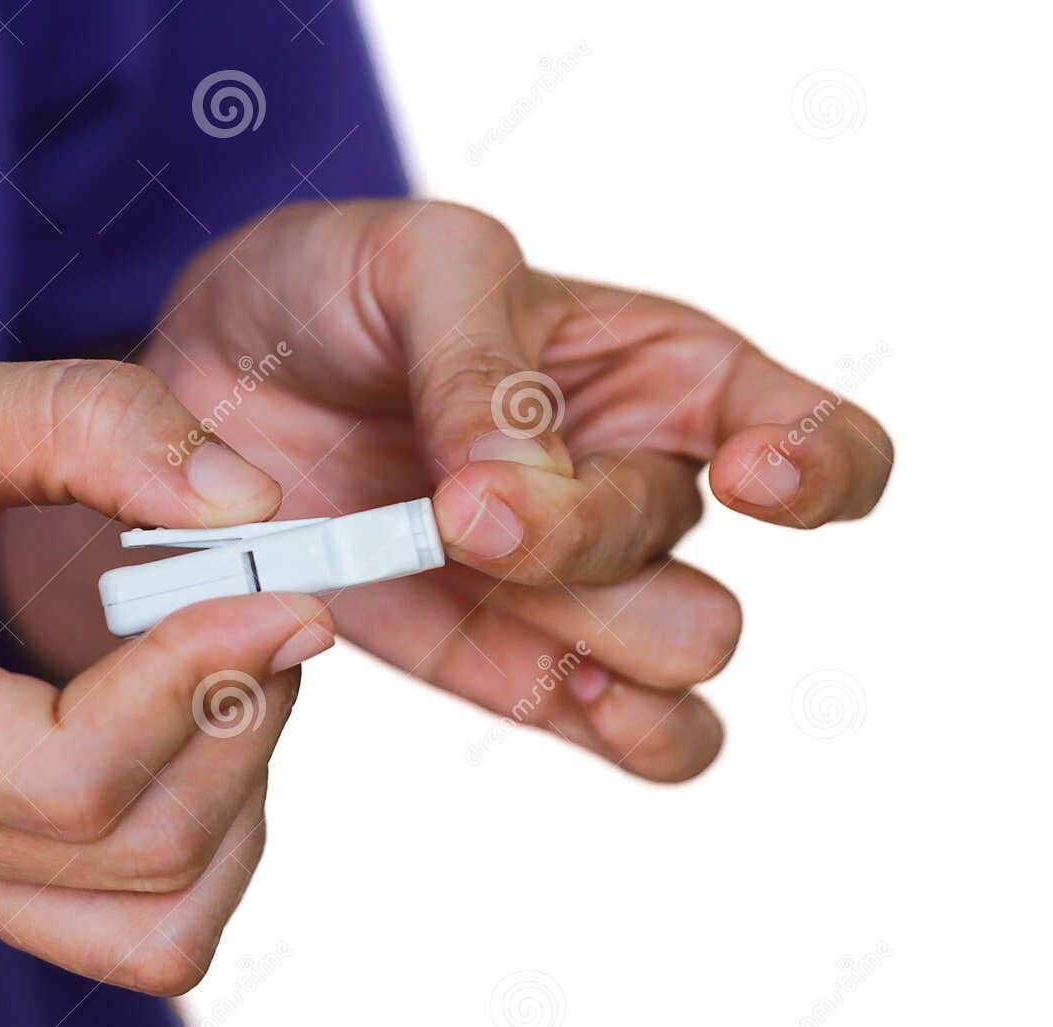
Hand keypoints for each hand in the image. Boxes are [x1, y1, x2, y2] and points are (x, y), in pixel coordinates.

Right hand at [0, 357, 331, 991]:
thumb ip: (89, 425)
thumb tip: (251, 504)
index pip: (71, 769)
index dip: (204, 683)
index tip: (286, 594)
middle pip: (134, 851)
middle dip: (244, 725)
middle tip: (272, 610)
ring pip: (155, 924)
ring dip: (243, 800)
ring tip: (239, 675)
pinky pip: (134, 930)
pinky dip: (209, 848)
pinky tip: (199, 740)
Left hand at [144, 201, 893, 780]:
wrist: (228, 377)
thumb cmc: (345, 291)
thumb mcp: (414, 265)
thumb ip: (482, 366)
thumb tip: (517, 494)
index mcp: (663, 373)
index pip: (824, 442)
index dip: (816, 469)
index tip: (744, 475)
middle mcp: (644, 490)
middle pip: (698, 578)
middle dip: (582, 550)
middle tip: (461, 511)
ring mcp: (586, 593)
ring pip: (680, 662)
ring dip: (582, 639)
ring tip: (473, 579)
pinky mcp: (520, 666)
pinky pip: (641, 736)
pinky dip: (612, 727)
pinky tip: (545, 679)